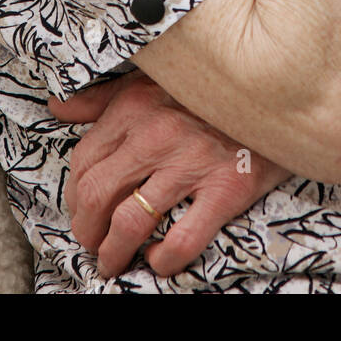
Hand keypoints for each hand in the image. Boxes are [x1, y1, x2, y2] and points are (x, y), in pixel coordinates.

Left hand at [48, 71, 290, 278]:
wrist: (280, 88)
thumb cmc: (210, 87)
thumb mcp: (153, 78)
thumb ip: (104, 97)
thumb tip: (60, 107)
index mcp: (135, 106)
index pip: (84, 161)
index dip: (74, 195)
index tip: (80, 211)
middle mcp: (157, 134)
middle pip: (98, 195)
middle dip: (86, 229)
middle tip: (91, 244)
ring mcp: (191, 163)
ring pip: (130, 223)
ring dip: (113, 252)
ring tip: (114, 262)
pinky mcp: (226, 189)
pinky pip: (182, 239)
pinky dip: (164, 259)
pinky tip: (159, 260)